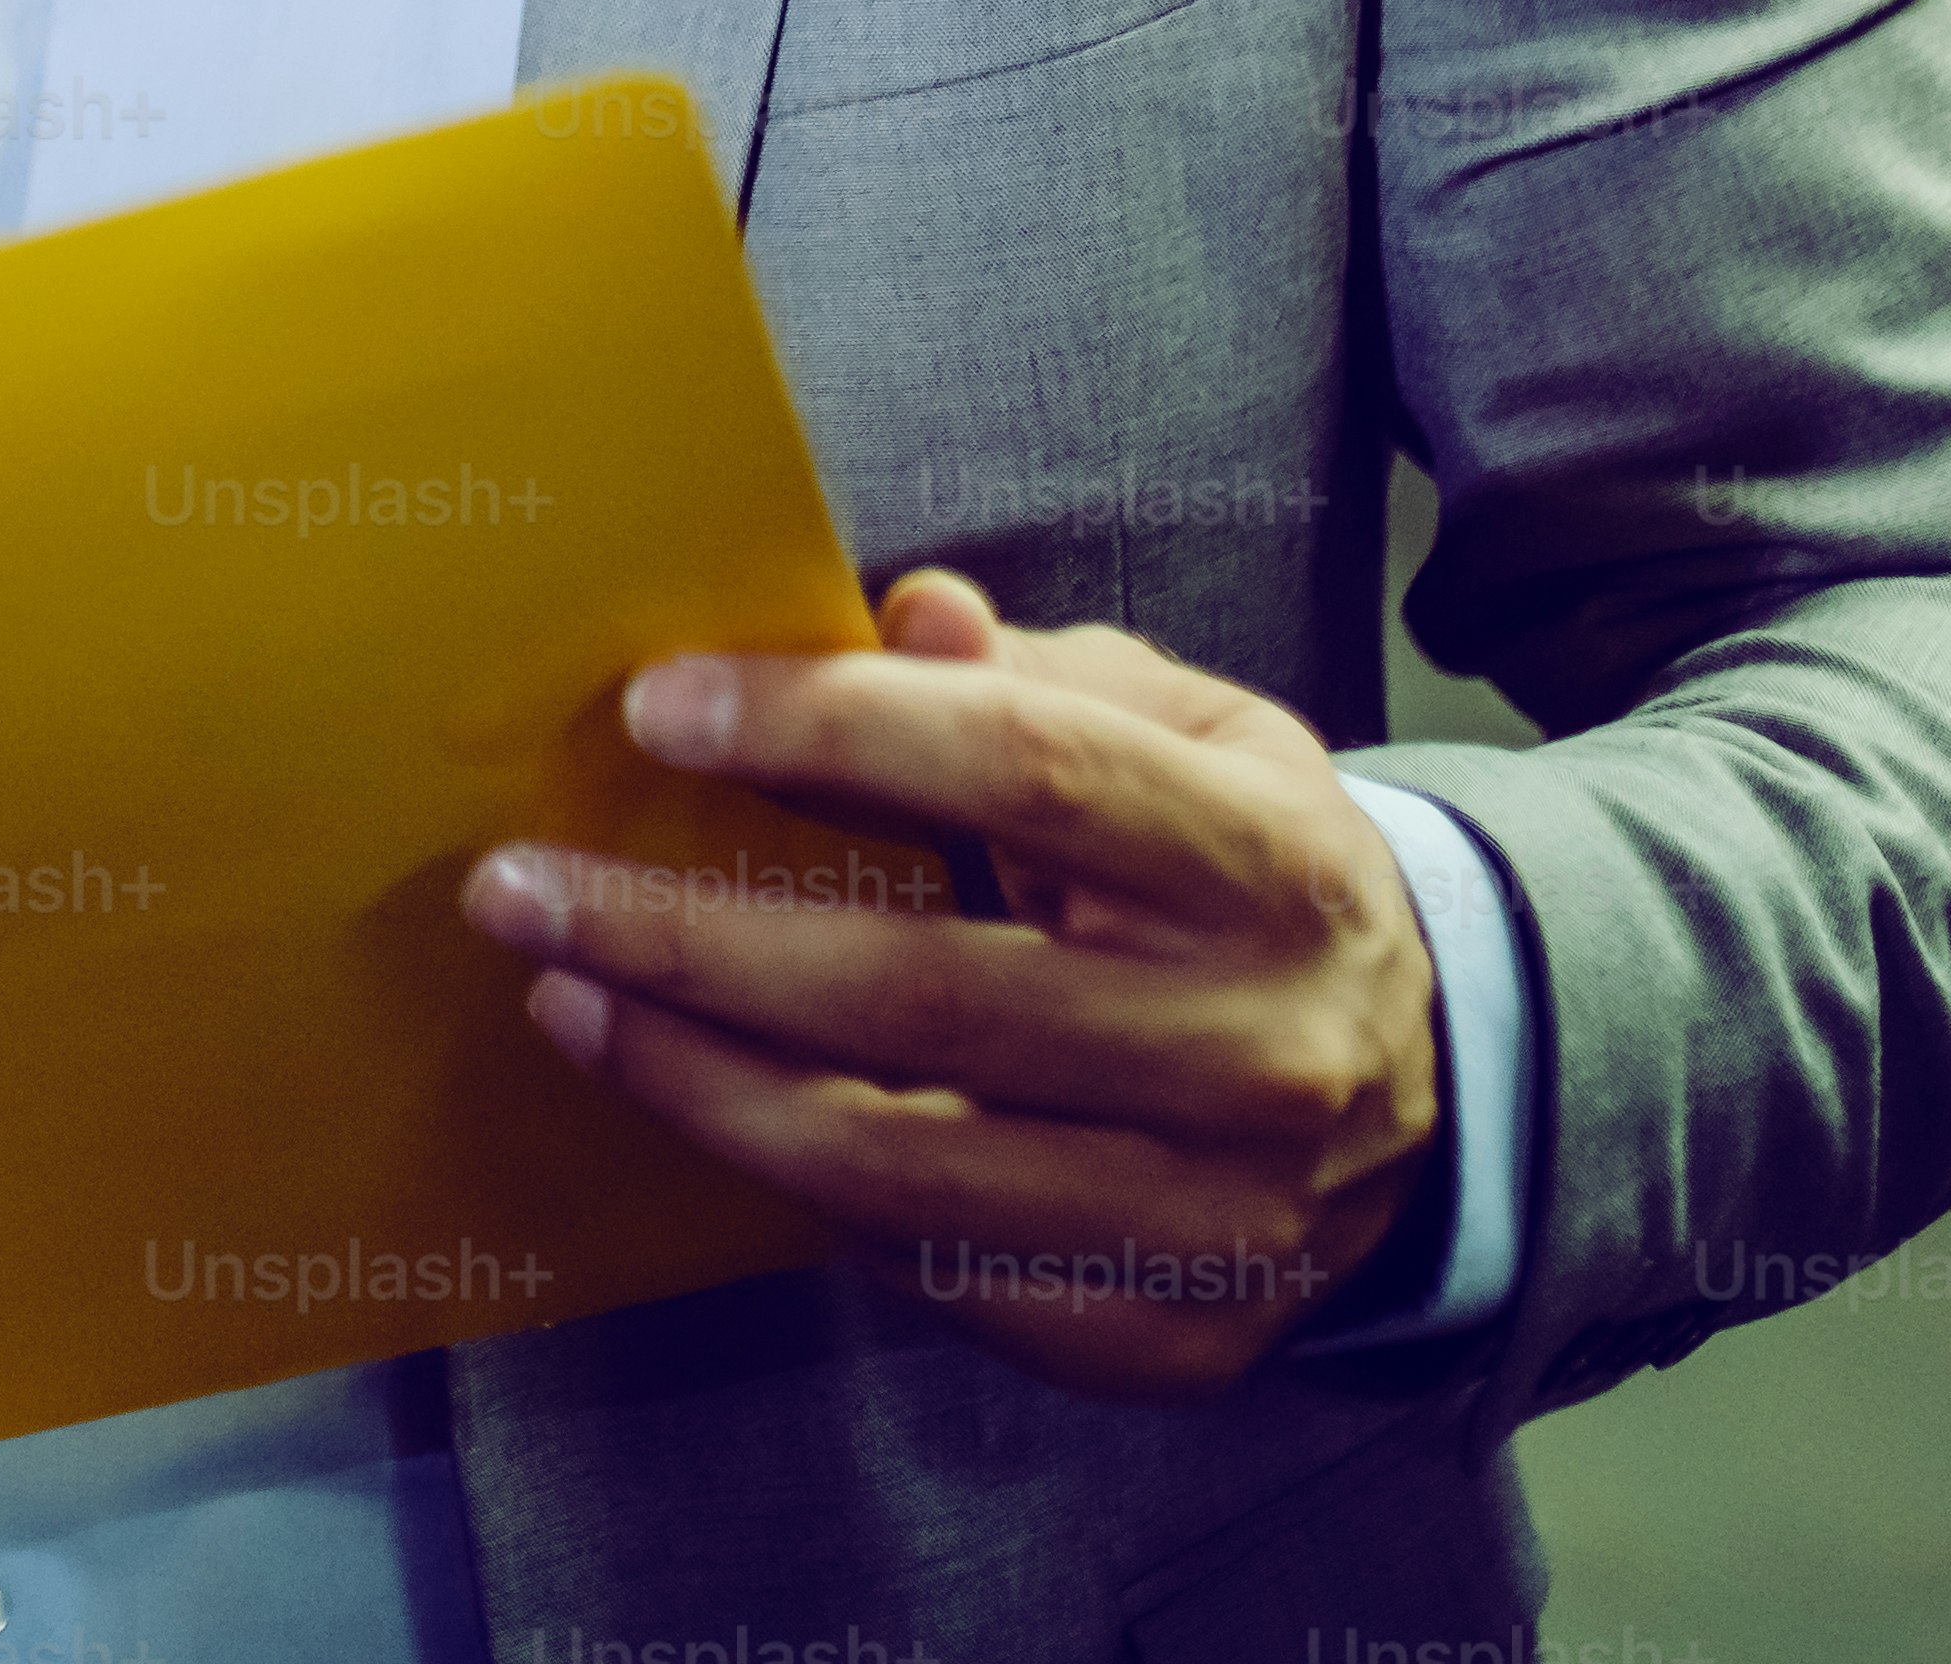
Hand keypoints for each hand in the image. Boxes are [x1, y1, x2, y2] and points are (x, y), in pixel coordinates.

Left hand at [465, 565, 1443, 1397]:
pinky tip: (711, 1111)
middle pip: (926, 995)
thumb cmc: (1246, 881)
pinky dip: (804, 1199)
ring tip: (567, 1004)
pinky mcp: (1169, 1338)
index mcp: (1267, 864)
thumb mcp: (1193, 736)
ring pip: (899, 1167)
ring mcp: (1216, 1218)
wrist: (1427, 1096)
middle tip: (523, 888)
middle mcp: (1256, 1051)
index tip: (659, 705)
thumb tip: (902, 612)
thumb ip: (1043, 676)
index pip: (1027, 773)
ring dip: (696, 1084)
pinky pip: (936, 1276)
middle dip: (687, 939)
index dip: (830, 733)